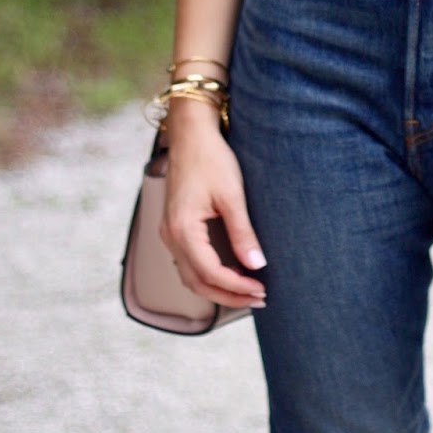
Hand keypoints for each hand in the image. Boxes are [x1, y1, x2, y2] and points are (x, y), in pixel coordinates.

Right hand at [161, 103, 266, 308]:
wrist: (191, 134)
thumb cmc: (211, 159)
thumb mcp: (232, 195)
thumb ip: (242, 233)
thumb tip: (257, 266)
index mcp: (182, 230)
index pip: (210, 273)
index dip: (237, 287)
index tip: (262, 290)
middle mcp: (170, 236)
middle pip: (197, 282)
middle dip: (229, 296)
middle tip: (260, 299)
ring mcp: (169, 232)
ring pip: (190, 276)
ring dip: (218, 288)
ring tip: (249, 291)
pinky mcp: (175, 227)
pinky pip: (188, 262)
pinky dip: (208, 275)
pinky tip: (230, 273)